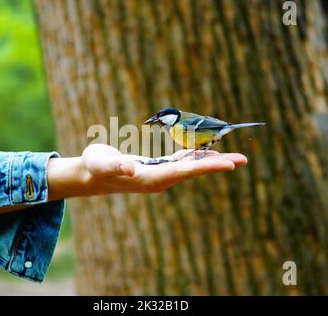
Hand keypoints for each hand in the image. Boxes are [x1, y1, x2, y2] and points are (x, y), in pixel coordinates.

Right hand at [48, 143, 247, 197]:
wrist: (90, 175)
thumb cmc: (94, 166)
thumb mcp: (101, 163)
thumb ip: (116, 165)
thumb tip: (131, 169)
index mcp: (151, 179)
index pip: (184, 172)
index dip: (207, 167)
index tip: (230, 164)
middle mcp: (159, 179)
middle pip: (193, 170)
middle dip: (217, 165)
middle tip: (243, 160)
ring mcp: (159, 175)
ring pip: (189, 167)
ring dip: (209, 161)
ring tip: (231, 157)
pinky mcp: (156, 169)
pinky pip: (180, 162)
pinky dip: (193, 157)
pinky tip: (203, 152)